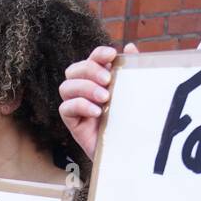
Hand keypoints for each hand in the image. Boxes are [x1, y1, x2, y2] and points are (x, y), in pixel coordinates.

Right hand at [59, 42, 138, 159]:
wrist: (130, 152)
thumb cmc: (132, 121)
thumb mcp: (136, 94)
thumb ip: (132, 71)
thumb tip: (129, 47)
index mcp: (98, 80)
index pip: (91, 60)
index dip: (98, 54)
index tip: (112, 55)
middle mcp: (84, 92)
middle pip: (73, 70)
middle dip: (89, 70)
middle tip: (108, 80)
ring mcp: (76, 107)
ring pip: (66, 87)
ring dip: (85, 88)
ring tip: (105, 98)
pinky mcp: (73, 124)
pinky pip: (65, 109)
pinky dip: (80, 105)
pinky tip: (97, 111)